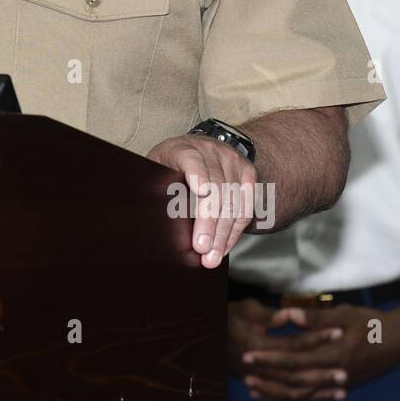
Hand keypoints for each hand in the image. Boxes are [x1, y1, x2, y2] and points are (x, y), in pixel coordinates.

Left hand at [148, 133, 256, 266]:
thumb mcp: (158, 166)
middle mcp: (212, 152)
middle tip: (202, 248)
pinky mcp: (248, 173)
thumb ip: (157, 185)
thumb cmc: (174, 162)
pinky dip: (235, 231)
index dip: (197, 175)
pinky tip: (225, 246)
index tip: (201, 191)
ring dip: (223, 234)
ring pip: (233, 202)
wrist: (204, 144)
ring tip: (213, 256)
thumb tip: (151, 217)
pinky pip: (245, 207)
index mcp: (184, 148)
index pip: (192, 160)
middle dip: (209, 222)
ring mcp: (232, 161)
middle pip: (216, 188)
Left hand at [236, 302, 399, 400]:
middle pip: (294, 381)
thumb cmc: (373, 323)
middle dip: (268, 379)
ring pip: (303, 394)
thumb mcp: (345, 314)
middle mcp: (335, 374)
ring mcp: (340, 384)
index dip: (269, 359)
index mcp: (334, 354)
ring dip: (277, 394)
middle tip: (244, 375)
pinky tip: (281, 395)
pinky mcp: (343, 387)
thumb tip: (291, 316)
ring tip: (254, 391)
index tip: (248, 355)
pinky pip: (315, 397)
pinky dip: (296, 397)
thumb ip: (317, 318)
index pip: (293, 360)